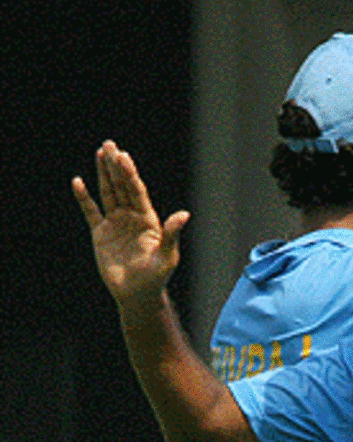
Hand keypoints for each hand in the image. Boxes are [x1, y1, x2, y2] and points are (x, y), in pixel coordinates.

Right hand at [72, 142, 189, 305]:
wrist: (137, 296)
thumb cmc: (156, 278)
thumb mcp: (167, 257)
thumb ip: (172, 234)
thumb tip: (184, 214)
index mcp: (148, 220)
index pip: (137, 191)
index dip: (130, 174)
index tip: (123, 157)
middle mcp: (132, 217)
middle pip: (122, 186)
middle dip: (115, 166)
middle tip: (109, 145)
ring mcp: (116, 223)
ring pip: (108, 193)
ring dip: (103, 174)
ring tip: (100, 152)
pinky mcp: (101, 233)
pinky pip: (91, 211)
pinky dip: (84, 198)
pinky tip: (78, 182)